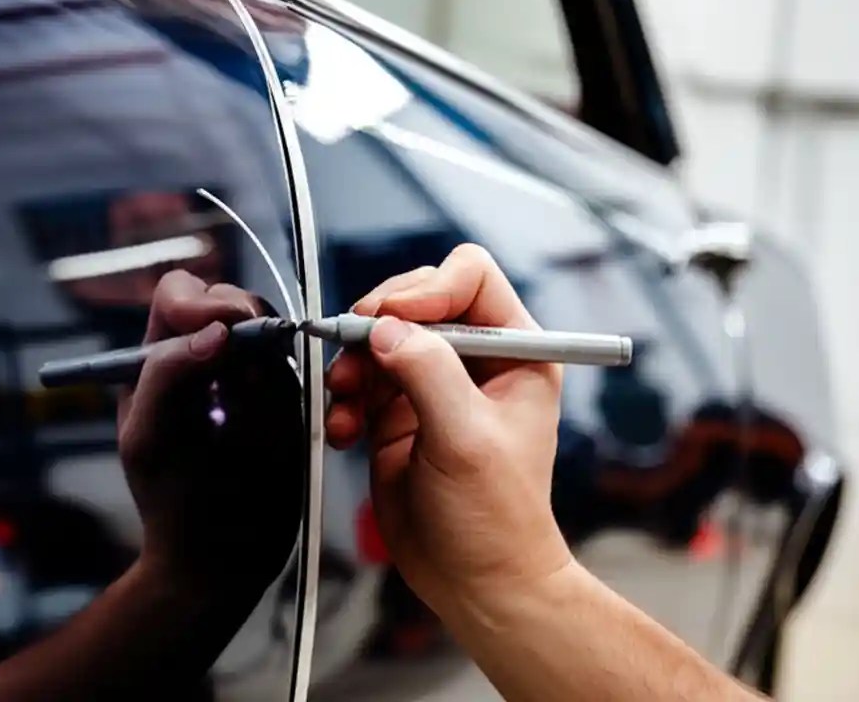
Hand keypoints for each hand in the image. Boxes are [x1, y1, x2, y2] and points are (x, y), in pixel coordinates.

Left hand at [118, 270, 302, 593]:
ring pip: (273, 336)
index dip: (204, 301)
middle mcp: (206, 357)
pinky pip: (299, 376)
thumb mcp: (149, 439)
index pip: (181, 292)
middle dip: (248, 329)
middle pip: (233, 302)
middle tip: (252, 375)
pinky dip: (293, 393)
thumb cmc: (169, 502)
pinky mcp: (286, 404)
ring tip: (257, 416)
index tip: (224, 334)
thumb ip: (167, 375)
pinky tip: (278, 429)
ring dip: (271, 366)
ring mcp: (249, 378)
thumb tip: (217, 332)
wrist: (220, 562)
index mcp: (159, 356)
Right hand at [325, 244, 572, 616]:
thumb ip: (427, 372)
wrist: (475, 580)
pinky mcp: (397, 414)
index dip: (429, 287)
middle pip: (416, 298)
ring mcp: (432, 386)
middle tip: (357, 348)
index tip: (394, 317)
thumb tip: (385, 329)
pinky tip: (342, 430)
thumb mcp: (467, 439)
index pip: (470, 278)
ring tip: (345, 398)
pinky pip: (359, 382)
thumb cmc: (497, 519)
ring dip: (353, 363)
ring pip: (379, 338)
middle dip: (380, 322)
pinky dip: (342, 400)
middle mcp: (474, 361)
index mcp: (516, 352)